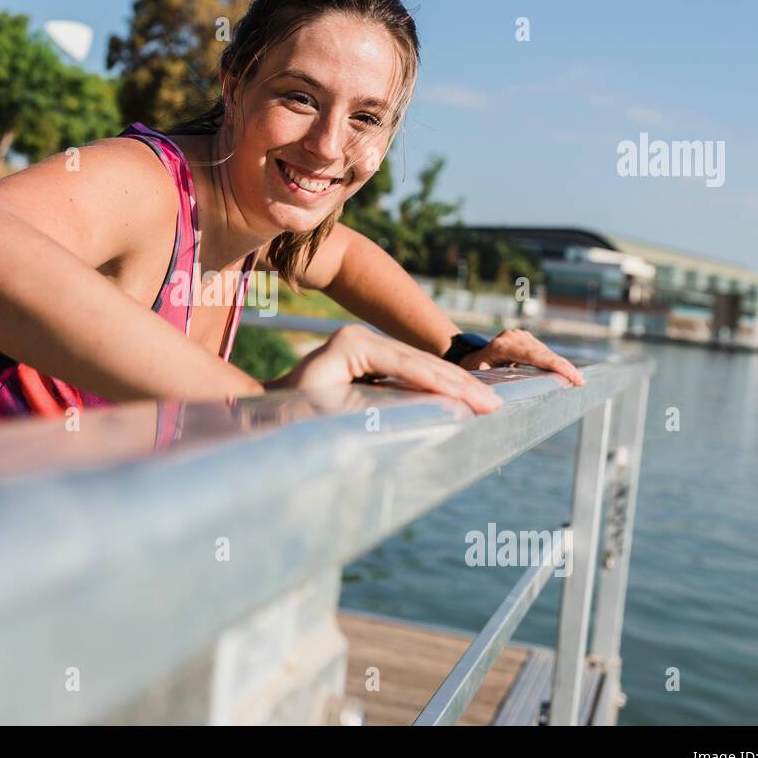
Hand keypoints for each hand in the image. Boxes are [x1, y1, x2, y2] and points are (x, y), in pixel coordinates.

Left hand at [265, 324, 503, 413]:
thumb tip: (420, 414)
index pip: (410, 366)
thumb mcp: (329, 415)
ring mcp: (363, 344)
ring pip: (417, 365)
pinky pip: (407, 372)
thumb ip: (374, 412)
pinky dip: (434, 386)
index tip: (480, 404)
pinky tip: (460, 398)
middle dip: (459, 385)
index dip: (448, 387)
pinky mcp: (365, 357)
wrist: (261, 414)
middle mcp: (359, 337)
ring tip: (487, 403)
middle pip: (419, 362)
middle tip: (496, 405)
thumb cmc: (287, 419)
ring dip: (452, 385)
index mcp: (352, 344)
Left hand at [455, 328, 584, 385]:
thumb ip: (487, 378)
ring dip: (561, 365)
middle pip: (543, 353)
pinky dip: (554, 362)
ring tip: (577, 379)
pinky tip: (567, 372)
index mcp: (502, 346)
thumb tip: (495, 390)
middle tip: (580, 381)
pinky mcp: (526, 339)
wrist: (469, 356)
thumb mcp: (476, 375)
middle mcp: (513, 337)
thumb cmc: (472, 370)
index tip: (572, 375)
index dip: (555, 365)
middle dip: (563, 367)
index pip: (534, 356)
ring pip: (545, 352)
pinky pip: (542, 352)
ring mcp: (520, 336)